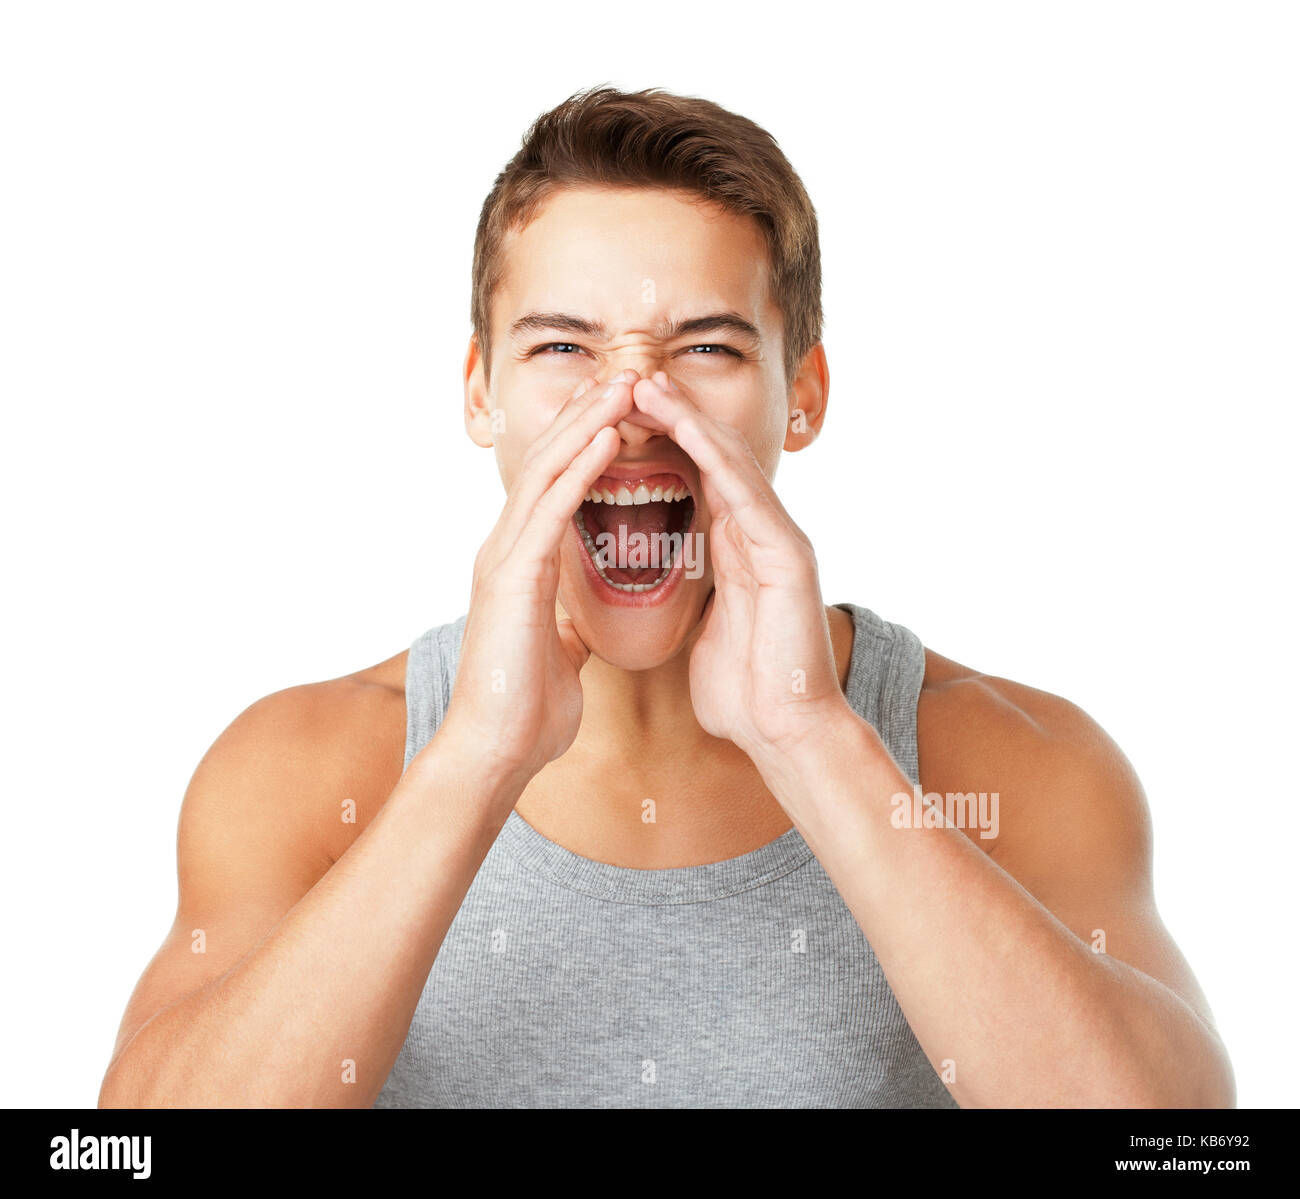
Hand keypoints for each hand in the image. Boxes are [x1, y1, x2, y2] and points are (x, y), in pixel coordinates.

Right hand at [433, 373, 634, 797]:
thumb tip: (577, 620)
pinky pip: (551, 510)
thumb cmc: (525, 707)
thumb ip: (562, 623)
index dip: (585, 442)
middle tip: (628, 374)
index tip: (623, 410)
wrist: (494, 751)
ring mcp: (503, 559)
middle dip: (588, 414)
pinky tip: (608, 438)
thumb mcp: (556, 651)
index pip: (554, 485)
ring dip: (587, 423)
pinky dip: (580, 469)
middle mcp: (505, 548)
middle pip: (548, 461)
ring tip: (624, 385)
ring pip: (546, 471)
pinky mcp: (513, 577)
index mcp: (519, 562)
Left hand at [632, 371, 852, 766]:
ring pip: (729, 461)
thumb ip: (691, 597)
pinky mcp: (789, 555)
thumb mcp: (700, 630)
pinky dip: (714, 455)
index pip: (694, 477)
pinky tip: (684, 425)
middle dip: (668, 414)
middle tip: (625, 375)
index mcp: (736, 549)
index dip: (657, 440)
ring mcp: (779, 540)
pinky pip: (747, 493)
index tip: (614, 413)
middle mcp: (760, 533)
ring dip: (686, 417)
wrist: (784, 733)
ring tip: (645, 381)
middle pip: (710, 456)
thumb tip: (663, 592)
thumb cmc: (745, 692)